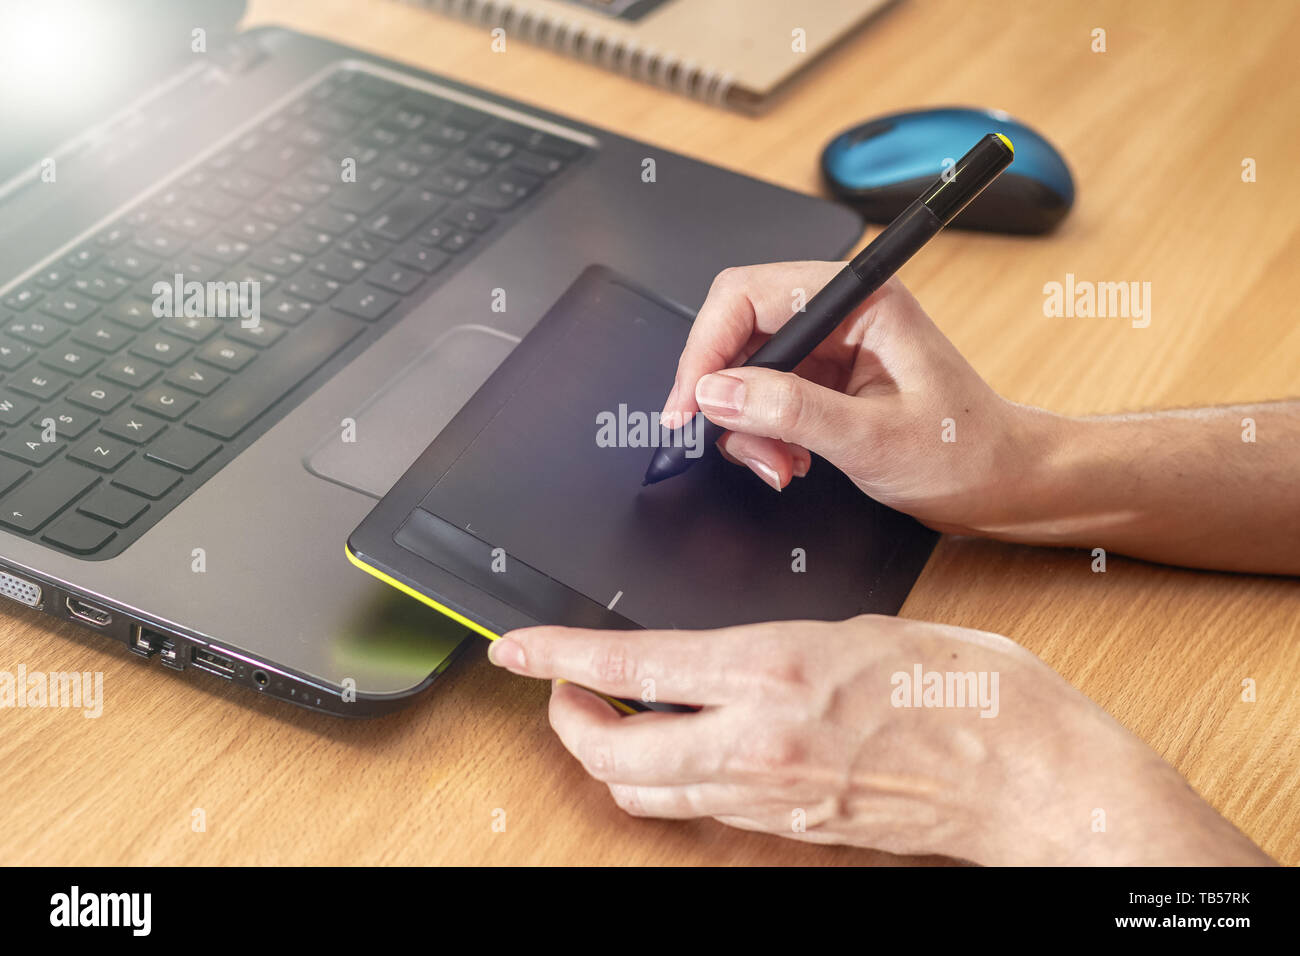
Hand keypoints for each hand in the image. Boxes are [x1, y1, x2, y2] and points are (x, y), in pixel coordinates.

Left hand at [489, 616, 1271, 864]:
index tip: (518, 648)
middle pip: (615, 754)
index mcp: (777, 670)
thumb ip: (775, 644)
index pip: (633, 665)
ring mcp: (773, 794)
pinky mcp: (792, 825)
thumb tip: (718, 654)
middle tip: (559, 689)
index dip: (559, 657)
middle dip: (568, 721)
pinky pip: (699, 808)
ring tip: (605, 716)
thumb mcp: (861, 627)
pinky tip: (675, 747)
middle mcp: (760, 741)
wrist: (1032, 776)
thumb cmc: (969, 691)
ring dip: (610, 756)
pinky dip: (665, 779)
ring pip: (648, 792)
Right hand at [662, 262, 1053, 535]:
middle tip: (740, 446)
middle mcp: (838, 314)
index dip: (706, 349)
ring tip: (780, 465)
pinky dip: (762, 436)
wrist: (1001, 484)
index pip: (747, 295)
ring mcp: (827, 348)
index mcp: (860, 299)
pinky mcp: (821, 381)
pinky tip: (791, 462)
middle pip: (737, 332)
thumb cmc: (965, 451)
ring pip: (743, 372)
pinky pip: (762, 399)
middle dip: (729, 396)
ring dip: (746, 426)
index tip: (690, 404)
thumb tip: (718, 393)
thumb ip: (791, 412)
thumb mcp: (874, 438)